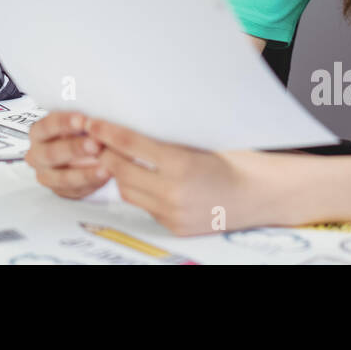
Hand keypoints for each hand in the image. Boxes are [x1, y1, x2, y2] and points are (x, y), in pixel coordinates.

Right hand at [25, 110, 108, 198]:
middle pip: (52, 153)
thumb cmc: (76, 132)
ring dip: (85, 173)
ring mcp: (46, 175)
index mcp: (38, 132)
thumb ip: (82, 120)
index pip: (46, 126)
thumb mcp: (76, 122)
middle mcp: (37, 154)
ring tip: (104, 168)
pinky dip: (91, 184)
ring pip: (62, 177)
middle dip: (75, 148)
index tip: (82, 120)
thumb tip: (96, 115)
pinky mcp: (59, 190)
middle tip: (95, 144)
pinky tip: (104, 177)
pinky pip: (74, 190)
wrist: (76, 154)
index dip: (64, 123)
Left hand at [87, 118, 305, 234]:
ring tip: (116, 158)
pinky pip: (144, 206)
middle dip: (106, 154)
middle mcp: (174, 192)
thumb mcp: (198, 142)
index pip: (132, 145)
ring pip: (128, 191)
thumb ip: (164, 140)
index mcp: (181, 164)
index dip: (108, 133)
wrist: (257, 194)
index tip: (93, 123)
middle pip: (122, 170)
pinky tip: (140, 179)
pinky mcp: (173, 226)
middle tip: (96, 139)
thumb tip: (130, 125)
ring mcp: (173, 213)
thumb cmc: (233, 159)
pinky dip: (138, 191)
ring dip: (119, 174)